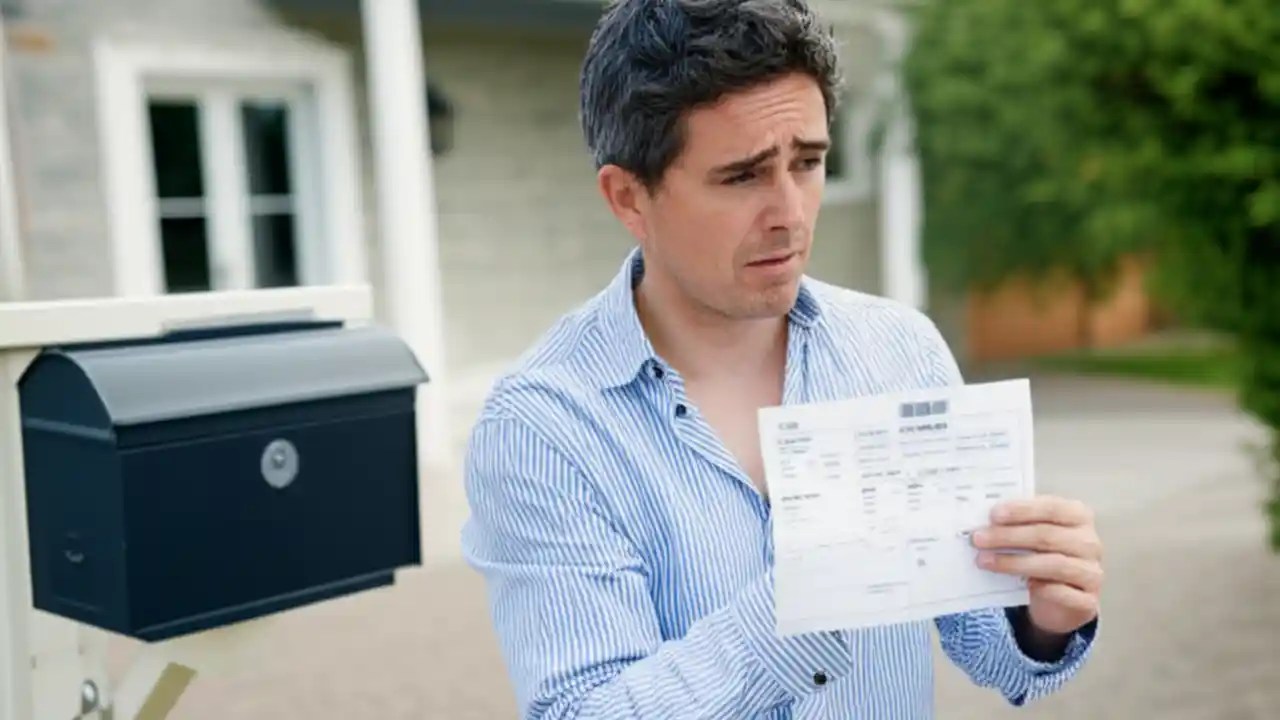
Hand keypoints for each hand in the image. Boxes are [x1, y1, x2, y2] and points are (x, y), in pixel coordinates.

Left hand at [972, 496, 1103, 636]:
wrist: (1061, 598)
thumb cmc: (1043, 556)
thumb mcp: (1032, 535)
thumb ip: (1016, 524)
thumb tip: (982, 521)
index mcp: (1078, 516)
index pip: (1051, 508)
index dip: (1022, 510)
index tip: (993, 515)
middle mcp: (1089, 542)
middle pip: (1047, 536)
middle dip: (1007, 537)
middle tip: (978, 539)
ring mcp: (1092, 572)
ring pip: (1053, 564)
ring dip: (1014, 562)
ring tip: (985, 561)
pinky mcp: (1088, 601)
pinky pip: (1065, 594)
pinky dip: (1043, 589)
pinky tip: (1024, 585)